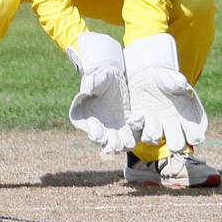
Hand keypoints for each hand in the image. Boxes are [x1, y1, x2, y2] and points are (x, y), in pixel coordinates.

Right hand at [67, 32, 135, 153]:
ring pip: (115, 141)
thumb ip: (93, 82)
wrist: (118, 80)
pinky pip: (128, 136)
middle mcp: (94, 126)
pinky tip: (139, 137)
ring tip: (129, 143)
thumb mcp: (100, 76)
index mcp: (82, 114)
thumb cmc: (104, 76)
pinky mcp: (124, 129)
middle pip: (102, 139)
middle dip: (109, 143)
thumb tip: (87, 88)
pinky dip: (133, 138)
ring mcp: (110, 130)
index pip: (87, 125)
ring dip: (122, 143)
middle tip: (117, 145)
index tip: (100, 136)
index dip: (93, 131)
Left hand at [124, 33, 208, 151]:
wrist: (143, 78)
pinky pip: (136, 136)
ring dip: (151, 131)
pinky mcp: (139, 127)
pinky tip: (135, 116)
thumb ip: (175, 80)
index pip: (196, 136)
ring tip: (148, 115)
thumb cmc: (163, 78)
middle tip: (169, 126)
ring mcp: (156, 128)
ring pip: (154, 140)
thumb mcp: (169, 77)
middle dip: (174, 142)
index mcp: (189, 118)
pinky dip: (135, 128)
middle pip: (177, 146)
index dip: (193, 135)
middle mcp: (174, 127)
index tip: (186, 125)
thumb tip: (181, 83)